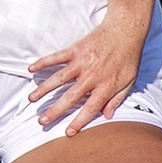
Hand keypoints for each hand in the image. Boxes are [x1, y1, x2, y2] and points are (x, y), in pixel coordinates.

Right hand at [26, 13, 147, 136]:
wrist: (126, 29)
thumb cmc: (129, 57)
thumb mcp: (130, 81)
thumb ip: (117, 99)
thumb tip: (107, 116)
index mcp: (105, 86)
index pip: (90, 108)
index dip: (79, 121)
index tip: (67, 133)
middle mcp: (91, 76)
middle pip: (70, 97)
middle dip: (54, 110)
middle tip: (41, 121)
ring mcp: (81, 62)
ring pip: (59, 78)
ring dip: (44, 89)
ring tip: (32, 99)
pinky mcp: (75, 49)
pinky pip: (57, 57)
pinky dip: (43, 62)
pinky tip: (31, 68)